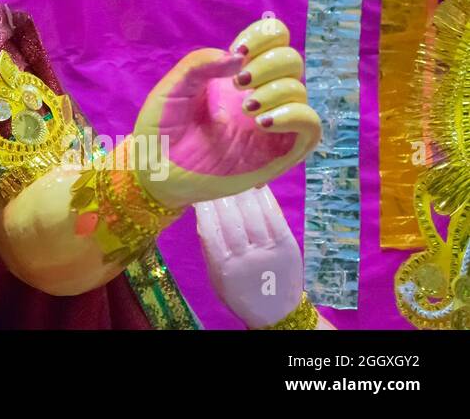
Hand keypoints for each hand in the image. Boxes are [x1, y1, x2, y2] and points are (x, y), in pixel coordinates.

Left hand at [133, 17, 319, 207]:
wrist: (156, 169)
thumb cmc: (162, 128)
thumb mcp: (174, 87)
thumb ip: (200, 64)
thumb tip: (239, 58)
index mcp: (235, 73)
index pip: (273, 40)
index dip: (264, 36)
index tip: (240, 51)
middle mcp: (259, 93)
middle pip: (290, 60)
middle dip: (269, 63)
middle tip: (239, 83)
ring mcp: (271, 121)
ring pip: (299, 90)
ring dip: (276, 91)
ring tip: (246, 108)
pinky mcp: (279, 150)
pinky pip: (309, 126)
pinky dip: (294, 116)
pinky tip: (263, 122)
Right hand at [196, 187, 302, 327]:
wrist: (276, 311)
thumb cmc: (239, 289)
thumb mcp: (215, 275)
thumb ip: (209, 245)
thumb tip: (200, 208)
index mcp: (222, 267)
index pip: (209, 230)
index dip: (203, 207)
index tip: (198, 189)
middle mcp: (245, 258)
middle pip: (231, 218)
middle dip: (221, 194)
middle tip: (215, 174)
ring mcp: (268, 250)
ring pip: (252, 213)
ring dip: (242, 190)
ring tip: (234, 173)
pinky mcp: (287, 245)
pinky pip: (274, 215)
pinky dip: (264, 196)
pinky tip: (256, 183)